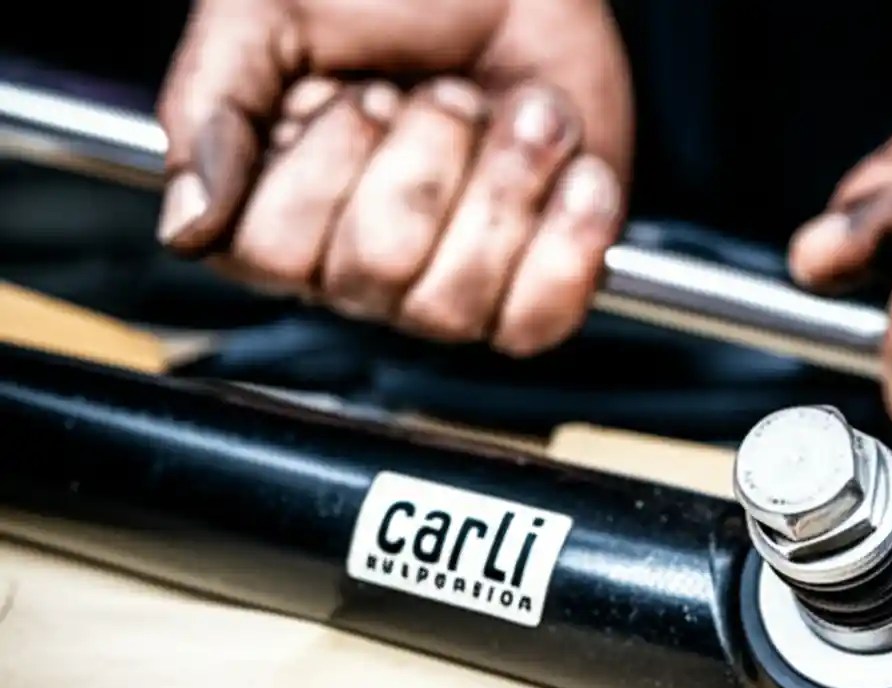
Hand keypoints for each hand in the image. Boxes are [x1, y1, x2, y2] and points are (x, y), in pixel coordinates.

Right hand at [156, 0, 632, 355]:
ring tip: (521, 113)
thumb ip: (212, 108)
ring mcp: (448, 286)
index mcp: (276, 206)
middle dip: (428, 152)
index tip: (358, 94)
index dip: (327, 165)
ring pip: (454, 304)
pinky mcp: (533, 286)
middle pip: (375, 270)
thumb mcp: (267, 14)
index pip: (272, 252)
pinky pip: (538, 323)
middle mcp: (357, 265)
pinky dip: (568, 242)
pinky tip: (573, 172)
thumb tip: (189, 223)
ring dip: (504, 180)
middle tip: (444, 92)